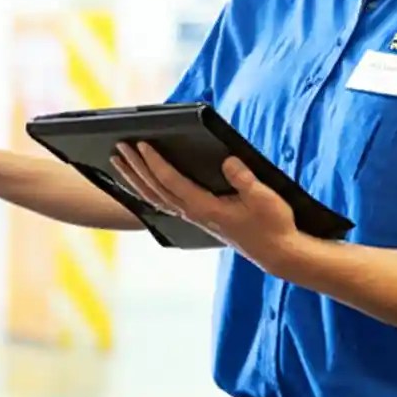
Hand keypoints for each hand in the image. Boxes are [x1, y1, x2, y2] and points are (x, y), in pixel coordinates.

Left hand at [111, 143, 303, 272]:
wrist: (277, 252)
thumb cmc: (272, 224)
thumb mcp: (264, 198)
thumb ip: (244, 179)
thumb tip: (228, 160)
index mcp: (205, 206)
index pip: (171, 181)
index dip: (155, 162)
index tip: (142, 144)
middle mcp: (193, 213)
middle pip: (155, 188)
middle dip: (136, 166)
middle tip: (119, 146)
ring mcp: (193, 217)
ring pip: (155, 196)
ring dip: (135, 178)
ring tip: (118, 161)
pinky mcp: (197, 218)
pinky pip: (164, 202)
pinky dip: (147, 190)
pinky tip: (139, 181)